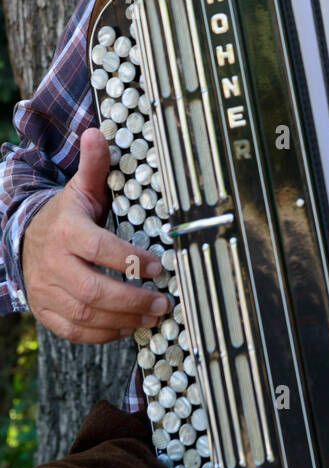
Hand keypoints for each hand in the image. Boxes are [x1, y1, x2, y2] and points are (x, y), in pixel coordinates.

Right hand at [21, 127, 169, 342]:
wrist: (25, 239)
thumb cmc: (66, 215)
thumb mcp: (80, 188)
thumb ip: (93, 166)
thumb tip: (96, 133)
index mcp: (66, 232)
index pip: (98, 249)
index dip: (130, 260)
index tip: (159, 267)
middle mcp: (53, 264)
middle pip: (94, 291)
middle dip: (133, 300)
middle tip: (163, 302)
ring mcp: (47, 291)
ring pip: (86, 316)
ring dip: (124, 320)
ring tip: (153, 314)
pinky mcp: (46, 311)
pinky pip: (75, 331)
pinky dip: (104, 334)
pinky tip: (128, 326)